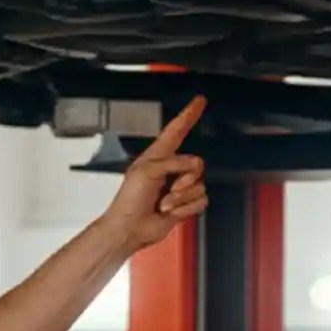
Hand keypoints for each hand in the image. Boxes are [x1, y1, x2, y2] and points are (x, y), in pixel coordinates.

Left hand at [100, 95, 208, 250]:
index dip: (188, 115)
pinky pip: (200, 201)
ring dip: (181, 198)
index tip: (199, 101)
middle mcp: (170, 169)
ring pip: (200, 185)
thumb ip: (173, 162)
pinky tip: (170, 212)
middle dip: (185, 179)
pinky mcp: (184, 204)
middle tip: (168, 189)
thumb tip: (191, 168)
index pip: (176, 130)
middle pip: (197, 164)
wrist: (130, 228)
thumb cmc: (129, 200)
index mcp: (157, 156)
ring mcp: (178, 187)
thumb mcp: (147, 170)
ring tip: (163, 204)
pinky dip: (185, 209)